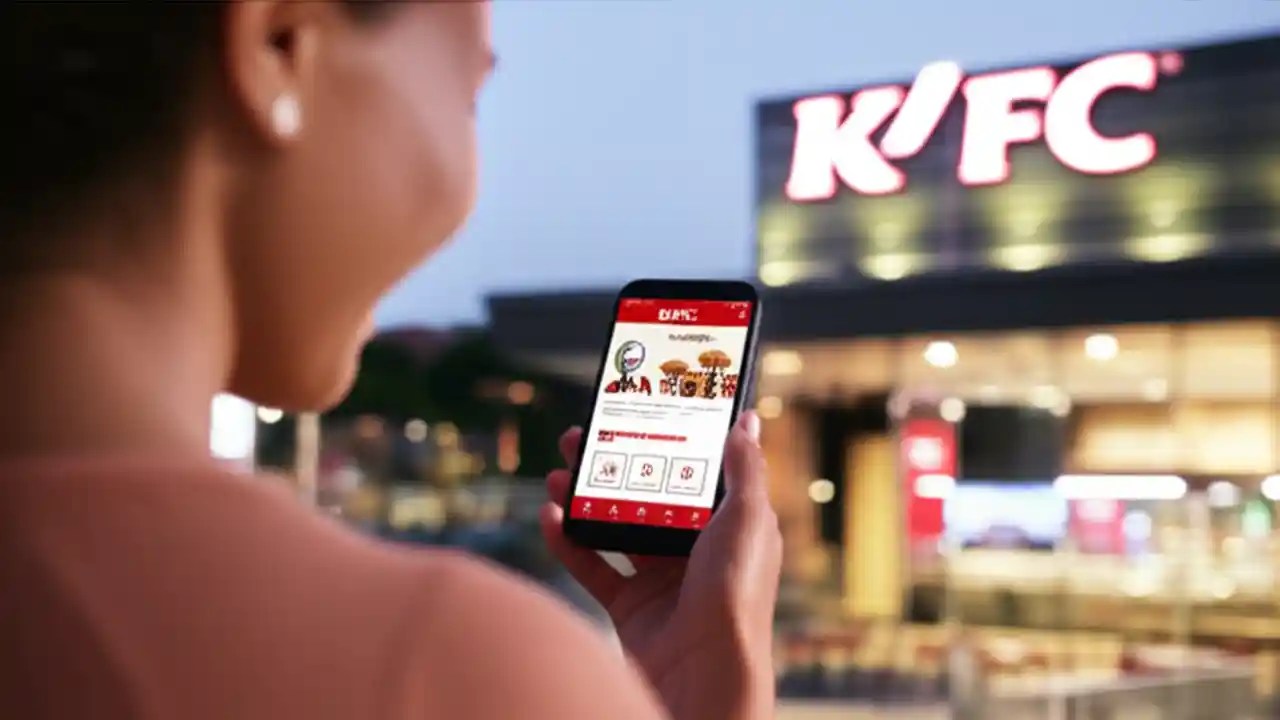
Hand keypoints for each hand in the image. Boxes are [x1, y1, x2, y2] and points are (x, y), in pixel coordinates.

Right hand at [540, 412, 781, 719]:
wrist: (704, 670)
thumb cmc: (735, 593)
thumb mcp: (748, 518)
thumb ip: (744, 469)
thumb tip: (747, 421)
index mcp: (729, 527)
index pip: (696, 474)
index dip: (669, 444)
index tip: (640, 413)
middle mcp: (696, 552)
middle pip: (647, 496)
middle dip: (613, 466)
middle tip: (581, 438)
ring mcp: (661, 580)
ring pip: (616, 527)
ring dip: (585, 498)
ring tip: (558, 471)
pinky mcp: (631, 608)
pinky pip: (593, 567)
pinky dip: (567, 542)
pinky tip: (549, 515)